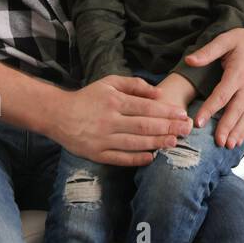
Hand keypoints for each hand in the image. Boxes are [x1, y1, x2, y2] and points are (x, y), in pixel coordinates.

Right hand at [47, 75, 192, 166]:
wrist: (57, 114)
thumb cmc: (88, 97)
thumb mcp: (109, 83)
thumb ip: (135, 85)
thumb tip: (159, 92)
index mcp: (114, 102)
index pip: (146, 108)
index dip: (166, 112)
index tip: (182, 114)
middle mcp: (109, 121)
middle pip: (144, 126)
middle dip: (168, 128)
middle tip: (186, 130)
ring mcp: (102, 139)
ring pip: (135, 143)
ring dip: (156, 144)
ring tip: (174, 143)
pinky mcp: (96, 154)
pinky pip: (120, 158)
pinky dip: (136, 159)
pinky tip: (151, 158)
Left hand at [181, 21, 243, 148]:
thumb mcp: (226, 40)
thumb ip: (208, 51)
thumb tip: (189, 60)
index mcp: (238, 73)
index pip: (222, 94)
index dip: (210, 109)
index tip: (199, 122)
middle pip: (236, 110)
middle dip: (226, 127)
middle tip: (218, 142)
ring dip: (237, 132)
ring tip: (229, 146)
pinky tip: (238, 139)